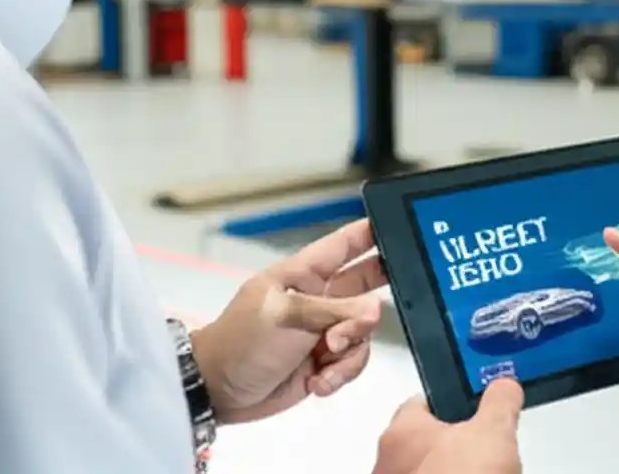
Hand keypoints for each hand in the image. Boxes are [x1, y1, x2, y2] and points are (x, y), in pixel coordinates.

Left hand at [191, 219, 386, 423]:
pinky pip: (353, 361)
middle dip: (374, 297)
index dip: (371, 233)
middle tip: (395, 299)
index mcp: (303, 274)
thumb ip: (334, 311)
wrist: (217, 391)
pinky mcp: (323, 361)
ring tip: (326, 359)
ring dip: (350, 350)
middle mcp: (319, 298)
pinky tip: (318, 382)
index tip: (400, 227)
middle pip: (365, 285)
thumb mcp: (287, 317)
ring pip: (363, 332)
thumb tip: (374, 310)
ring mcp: (322, 330)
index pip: (344, 244)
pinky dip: (340, 374)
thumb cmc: (240, 343)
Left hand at [373, 379, 523, 473]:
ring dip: (451, 473)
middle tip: (484, 448)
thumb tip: (505, 385)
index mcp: (402, 431)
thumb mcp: (493, 431)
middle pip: (426, 444)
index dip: (452, 403)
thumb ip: (500, 402)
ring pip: (430, 473)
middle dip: (455, 446)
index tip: (472, 407)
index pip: (423, 403)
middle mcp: (388, 465)